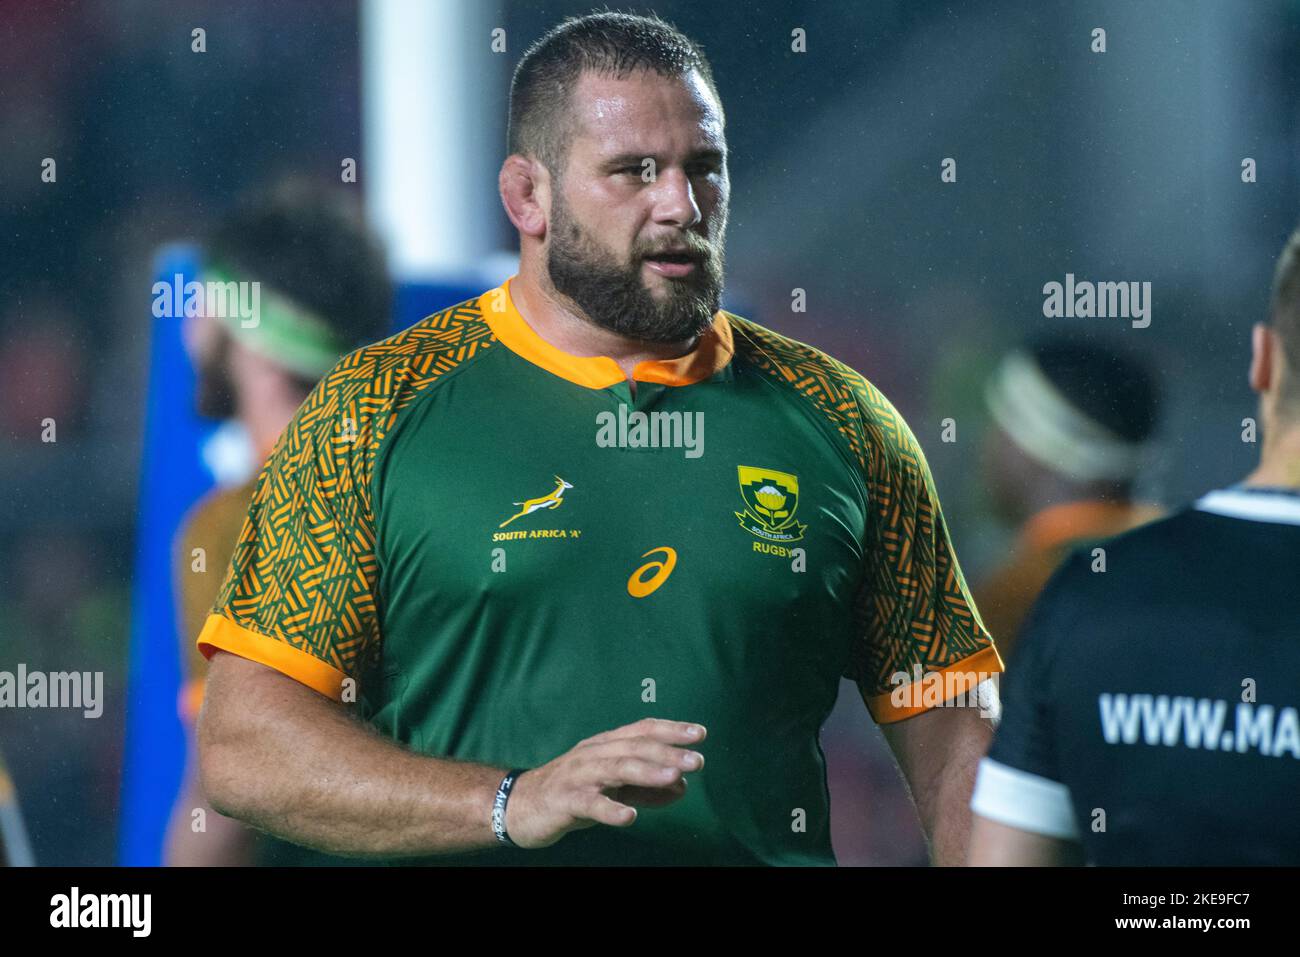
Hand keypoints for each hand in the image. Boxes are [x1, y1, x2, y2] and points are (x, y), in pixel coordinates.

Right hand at [504, 718, 706, 849]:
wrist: (520, 805)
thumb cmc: (572, 793)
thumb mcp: (613, 789)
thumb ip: (646, 789)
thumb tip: (684, 788)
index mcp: (605, 745)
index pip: (641, 731)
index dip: (670, 729)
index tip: (700, 733)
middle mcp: (593, 754)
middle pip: (634, 747)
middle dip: (668, 752)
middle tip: (698, 760)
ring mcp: (578, 776)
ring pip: (616, 768)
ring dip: (648, 772)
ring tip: (675, 777)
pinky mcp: (565, 801)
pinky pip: (590, 804)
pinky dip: (611, 809)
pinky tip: (630, 817)